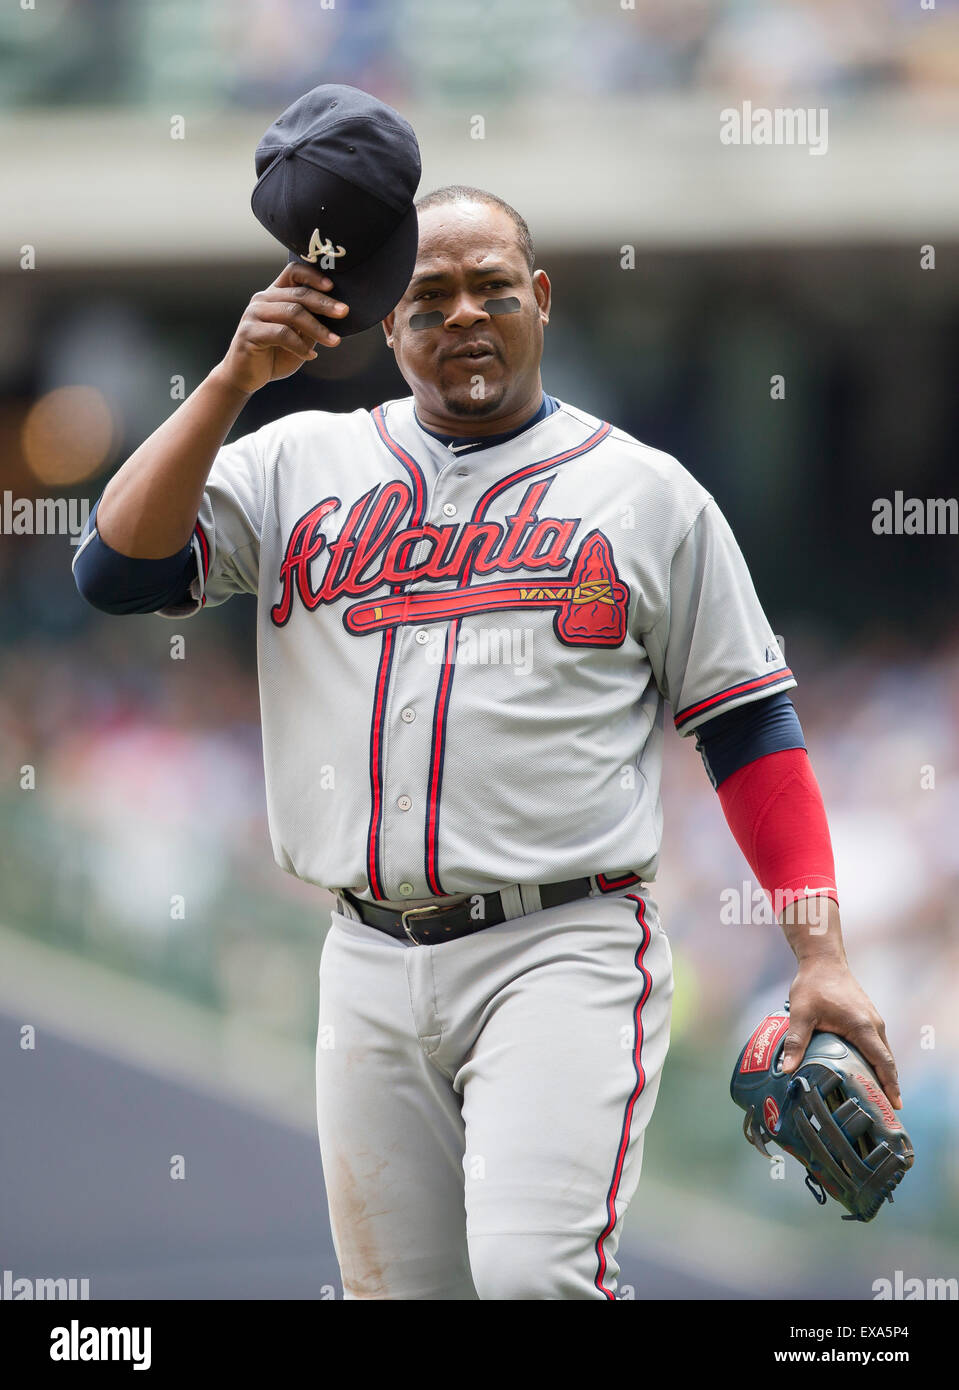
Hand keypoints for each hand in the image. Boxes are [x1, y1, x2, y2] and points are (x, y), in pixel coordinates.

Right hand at [217, 262, 349, 394]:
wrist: (244, 377)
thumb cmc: (273, 356)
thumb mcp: (298, 338)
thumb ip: (310, 325)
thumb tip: (336, 315)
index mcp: (274, 295)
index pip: (293, 272)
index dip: (313, 276)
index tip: (332, 286)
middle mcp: (262, 299)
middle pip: (298, 294)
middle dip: (324, 304)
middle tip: (344, 312)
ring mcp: (254, 314)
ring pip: (292, 312)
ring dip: (317, 328)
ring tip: (333, 341)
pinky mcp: (249, 332)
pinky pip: (282, 333)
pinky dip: (299, 345)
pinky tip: (310, 356)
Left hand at [782, 955, 901, 1109]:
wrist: (823, 961)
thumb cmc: (813, 985)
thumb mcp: (801, 1013)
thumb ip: (796, 1041)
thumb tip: (787, 1069)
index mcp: (863, 1026)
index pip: (883, 1062)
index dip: (889, 1085)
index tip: (895, 1105)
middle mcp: (874, 1025)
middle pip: (886, 1062)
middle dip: (887, 1086)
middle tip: (882, 1112)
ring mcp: (873, 1021)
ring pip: (882, 1054)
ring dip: (881, 1075)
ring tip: (874, 1100)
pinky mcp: (868, 1019)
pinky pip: (876, 1046)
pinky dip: (875, 1062)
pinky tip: (864, 1074)